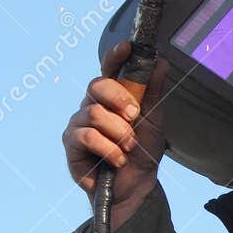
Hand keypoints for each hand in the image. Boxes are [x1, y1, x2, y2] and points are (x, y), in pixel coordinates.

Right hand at [62, 39, 167, 220]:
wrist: (134, 187)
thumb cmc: (142, 152)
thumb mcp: (154, 121)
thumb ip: (154, 92)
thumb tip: (161, 61)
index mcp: (112, 97)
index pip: (109, 69)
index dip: (115, 56)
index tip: (127, 46)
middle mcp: (92, 105)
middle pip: (97, 85)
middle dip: (120, 98)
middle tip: (135, 116)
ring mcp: (79, 123)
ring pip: (94, 113)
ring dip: (118, 132)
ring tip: (129, 147)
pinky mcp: (71, 143)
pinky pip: (87, 136)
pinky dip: (108, 149)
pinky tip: (117, 160)